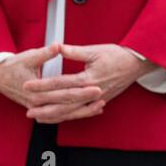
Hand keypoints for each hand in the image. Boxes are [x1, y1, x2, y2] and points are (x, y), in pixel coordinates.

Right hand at [0, 45, 93, 111]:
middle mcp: (37, 103)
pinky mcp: (39, 109)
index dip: (82, 90)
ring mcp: (38, 108)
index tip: (96, 85)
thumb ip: (46, 53)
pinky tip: (85, 111)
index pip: (64, 93)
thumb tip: (58, 46)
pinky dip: (72, 115)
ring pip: (64, 115)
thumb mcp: (29, 57)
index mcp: (36, 92)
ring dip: (82, 112)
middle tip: (102, 95)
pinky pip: (58, 116)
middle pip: (67, 106)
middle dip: (86, 102)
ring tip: (99, 107)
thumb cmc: (12, 66)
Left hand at [20, 42, 149, 122]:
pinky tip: (60, 118)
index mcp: (89, 78)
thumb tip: (57, 47)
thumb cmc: (118, 56)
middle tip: (29, 108)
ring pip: (72, 111)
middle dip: (45, 106)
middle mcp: (92, 91)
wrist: (137, 64)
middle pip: (64, 102)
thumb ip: (74, 51)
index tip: (29, 85)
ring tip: (40, 117)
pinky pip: (82, 112)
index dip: (43, 85)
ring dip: (55, 115)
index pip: (61, 83)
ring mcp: (97, 98)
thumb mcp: (95, 50)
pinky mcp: (101, 101)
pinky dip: (70, 116)